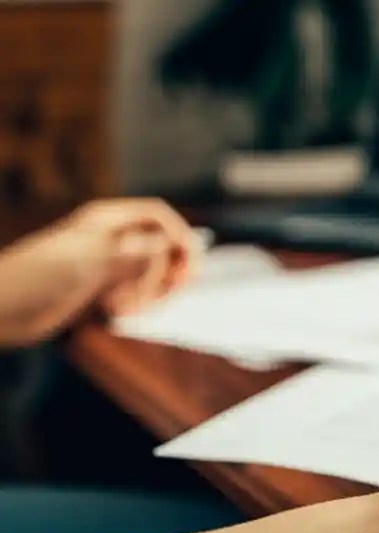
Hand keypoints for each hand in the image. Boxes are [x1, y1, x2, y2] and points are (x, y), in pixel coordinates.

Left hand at [0, 199, 200, 344]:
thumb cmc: (33, 278)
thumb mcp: (87, 261)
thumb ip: (133, 253)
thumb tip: (172, 243)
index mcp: (105, 221)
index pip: (158, 217)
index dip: (181, 237)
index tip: (191, 268)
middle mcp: (110, 240)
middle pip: (162, 247)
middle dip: (169, 272)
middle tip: (168, 295)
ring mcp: (105, 266)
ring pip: (151, 274)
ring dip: (151, 293)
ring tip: (125, 307)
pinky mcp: (98, 291)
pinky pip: (134, 294)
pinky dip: (134, 305)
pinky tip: (112, 314)